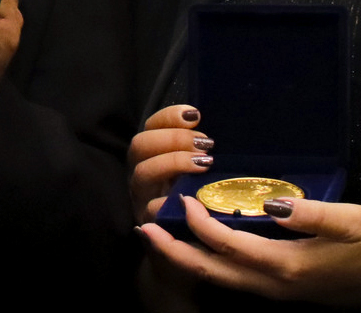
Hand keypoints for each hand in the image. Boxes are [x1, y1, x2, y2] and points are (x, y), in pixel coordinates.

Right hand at [130, 103, 214, 222]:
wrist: (192, 245)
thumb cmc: (201, 202)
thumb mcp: (201, 172)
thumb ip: (202, 152)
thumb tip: (220, 133)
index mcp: (154, 155)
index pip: (151, 126)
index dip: (170, 116)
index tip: (195, 115)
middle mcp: (142, 172)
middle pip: (140, 145)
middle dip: (173, 139)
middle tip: (205, 143)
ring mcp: (142, 197)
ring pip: (143, 172)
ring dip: (172, 162)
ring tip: (204, 163)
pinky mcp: (148, 222)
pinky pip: (151, 209)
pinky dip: (168, 201)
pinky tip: (190, 198)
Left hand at [138, 195, 360, 306]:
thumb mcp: (348, 221)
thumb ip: (310, 214)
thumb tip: (273, 204)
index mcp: (285, 266)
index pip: (229, 246)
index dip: (201, 224)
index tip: (182, 200)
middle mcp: (273, 284)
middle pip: (212, 271)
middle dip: (174, 251)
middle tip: (144, 229)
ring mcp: (274, 290)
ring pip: (219, 277)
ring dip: (186, 257)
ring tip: (158, 236)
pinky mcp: (278, 288)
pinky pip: (233, 278)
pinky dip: (208, 261)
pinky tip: (199, 245)